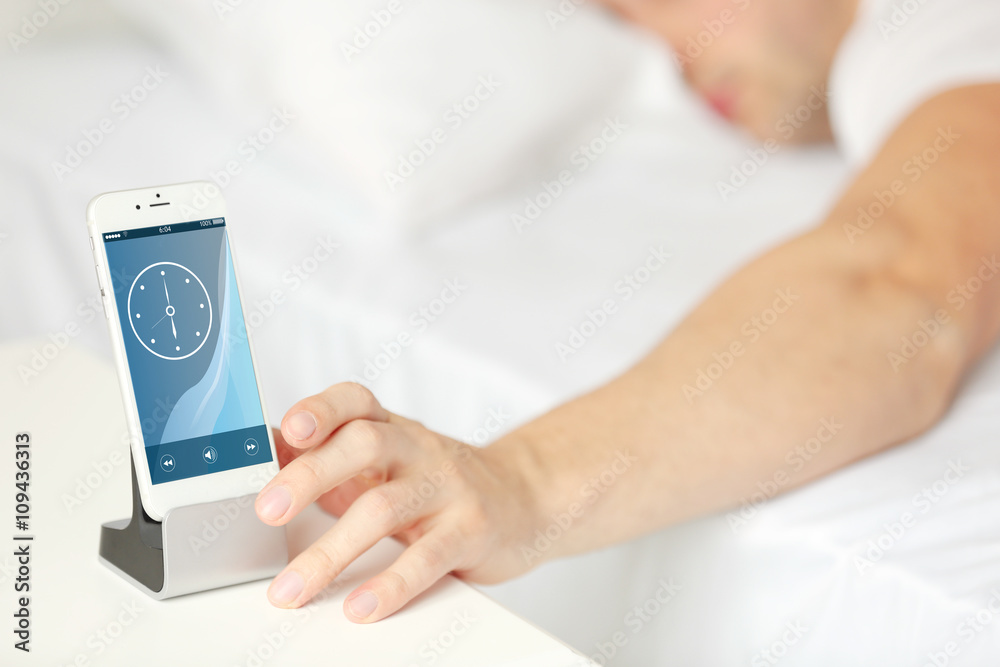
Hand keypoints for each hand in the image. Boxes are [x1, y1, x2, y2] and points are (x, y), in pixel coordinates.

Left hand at [255, 383, 537, 621]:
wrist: (522, 497)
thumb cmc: (438, 482)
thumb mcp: (388, 459)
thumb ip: (330, 456)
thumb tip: (265, 452)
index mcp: (392, 429)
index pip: (355, 402)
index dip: (322, 409)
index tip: (290, 430)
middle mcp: (419, 449)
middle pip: (364, 445)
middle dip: (311, 476)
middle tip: (268, 511)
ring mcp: (447, 488)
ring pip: (385, 509)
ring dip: (331, 552)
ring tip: (294, 588)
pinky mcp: (470, 531)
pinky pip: (426, 558)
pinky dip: (390, 585)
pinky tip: (362, 606)